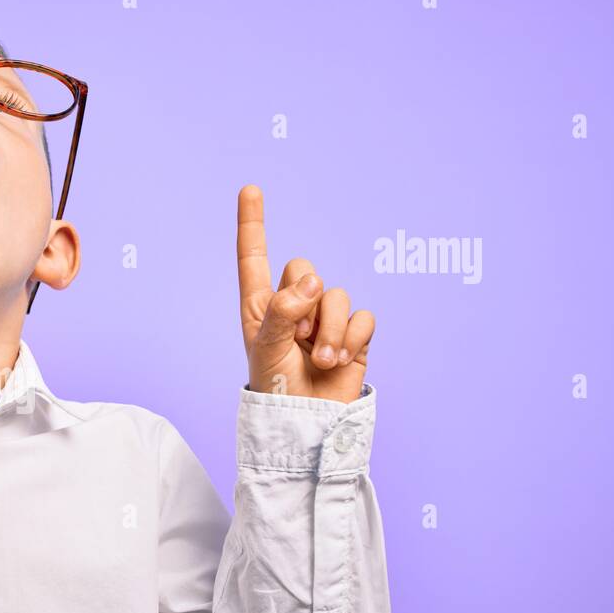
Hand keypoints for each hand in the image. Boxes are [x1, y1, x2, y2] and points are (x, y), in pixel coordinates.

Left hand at [236, 185, 373, 402]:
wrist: (306, 423)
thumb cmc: (276, 389)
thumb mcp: (266, 349)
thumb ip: (282, 311)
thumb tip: (315, 283)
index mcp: (261, 306)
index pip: (255, 258)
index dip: (253, 224)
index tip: (250, 188)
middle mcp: (293, 307)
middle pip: (304, 269)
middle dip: (303, 303)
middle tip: (298, 339)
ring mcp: (325, 320)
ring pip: (336, 294)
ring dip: (329, 329)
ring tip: (319, 359)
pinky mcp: (353, 335)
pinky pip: (363, 316)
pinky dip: (352, 338)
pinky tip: (339, 360)